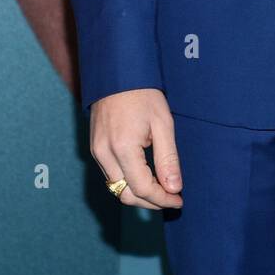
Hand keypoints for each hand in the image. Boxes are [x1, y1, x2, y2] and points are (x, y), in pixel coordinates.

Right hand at [90, 88, 182, 208]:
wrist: (117, 72)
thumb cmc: (143, 94)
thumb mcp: (162, 123)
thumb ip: (167, 158)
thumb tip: (174, 188)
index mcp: (122, 148)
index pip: (142, 188)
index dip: (162, 199)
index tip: (179, 199)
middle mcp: (104, 154)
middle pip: (126, 195)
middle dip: (150, 202)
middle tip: (172, 197)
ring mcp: (96, 152)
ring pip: (117, 187)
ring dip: (139, 193)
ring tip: (162, 189)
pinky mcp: (95, 148)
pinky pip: (111, 175)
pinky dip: (128, 182)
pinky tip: (145, 176)